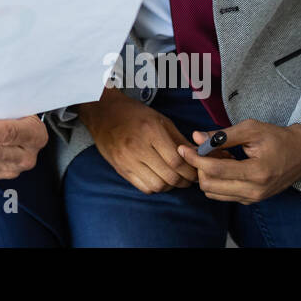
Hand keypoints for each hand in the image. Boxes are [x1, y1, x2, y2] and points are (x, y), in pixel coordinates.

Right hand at [79, 87, 201, 192]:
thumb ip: (179, 139)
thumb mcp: (160, 120)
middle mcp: (138, 147)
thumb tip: (197, 156)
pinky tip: (158, 178)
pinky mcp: (120, 169)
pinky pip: (144, 187)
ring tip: (174, 178)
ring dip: (170, 186)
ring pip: (158, 186)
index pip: (177, 161)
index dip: (191, 171)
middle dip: (185, 181)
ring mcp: (127, 160)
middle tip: (189, 178)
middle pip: (170, 176)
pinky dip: (155, 187)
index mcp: (151, 131)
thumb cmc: (135, 114)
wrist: (103, 113)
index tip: (196, 172)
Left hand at [178, 120, 300, 203]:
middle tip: (203, 148)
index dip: (194, 158)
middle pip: (210, 185)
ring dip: (207, 174)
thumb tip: (196, 137)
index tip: (183, 147)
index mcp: (256, 172)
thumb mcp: (250, 129)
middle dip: (199, 167)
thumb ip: (221, 135)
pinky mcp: (251, 200)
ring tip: (216, 155)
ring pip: (213, 193)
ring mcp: (253, 198)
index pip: (215, 170)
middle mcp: (254, 191)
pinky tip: (224, 163)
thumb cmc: (277, 138)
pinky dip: (216, 180)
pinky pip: (223, 195)